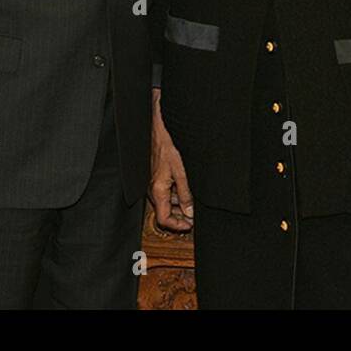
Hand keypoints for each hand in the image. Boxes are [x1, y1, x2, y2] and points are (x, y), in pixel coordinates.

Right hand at [149, 90, 193, 231]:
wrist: (157, 125)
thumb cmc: (167, 144)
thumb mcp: (181, 170)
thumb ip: (185, 193)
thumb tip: (189, 212)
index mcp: (157, 190)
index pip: (163, 219)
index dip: (177, 226)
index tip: (190, 225)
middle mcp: (153, 188)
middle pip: (165, 211)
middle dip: (180, 216)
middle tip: (196, 217)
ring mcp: (155, 181)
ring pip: (167, 201)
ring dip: (180, 204)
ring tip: (196, 203)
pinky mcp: (158, 173)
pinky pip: (167, 189)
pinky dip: (177, 193)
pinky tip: (189, 188)